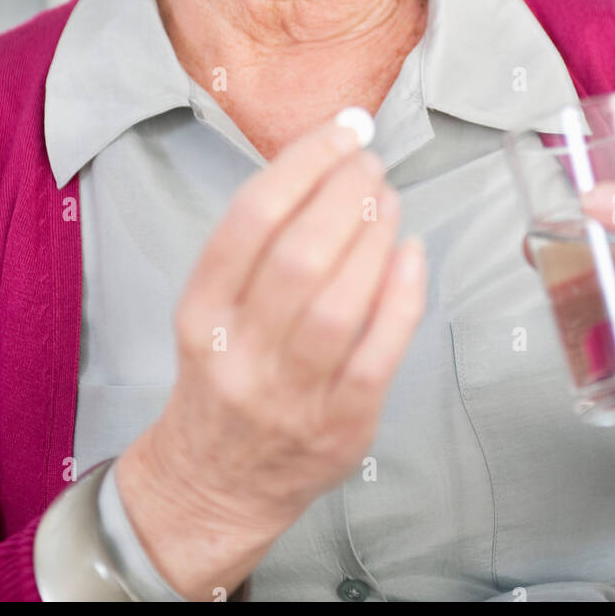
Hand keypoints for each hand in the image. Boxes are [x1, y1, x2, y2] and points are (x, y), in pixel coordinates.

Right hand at [116, 115, 426, 597]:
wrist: (215, 484)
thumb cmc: (227, 374)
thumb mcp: (215, 307)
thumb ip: (260, 246)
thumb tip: (330, 165)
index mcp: (202, 312)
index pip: (250, 220)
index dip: (303, 163)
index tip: (341, 131)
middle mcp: (240, 354)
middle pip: (299, 257)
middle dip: (346, 194)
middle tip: (371, 163)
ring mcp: (290, 395)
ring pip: (339, 304)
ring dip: (375, 237)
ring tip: (389, 199)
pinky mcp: (340, 426)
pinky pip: (378, 355)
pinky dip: (402, 297)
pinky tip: (412, 255)